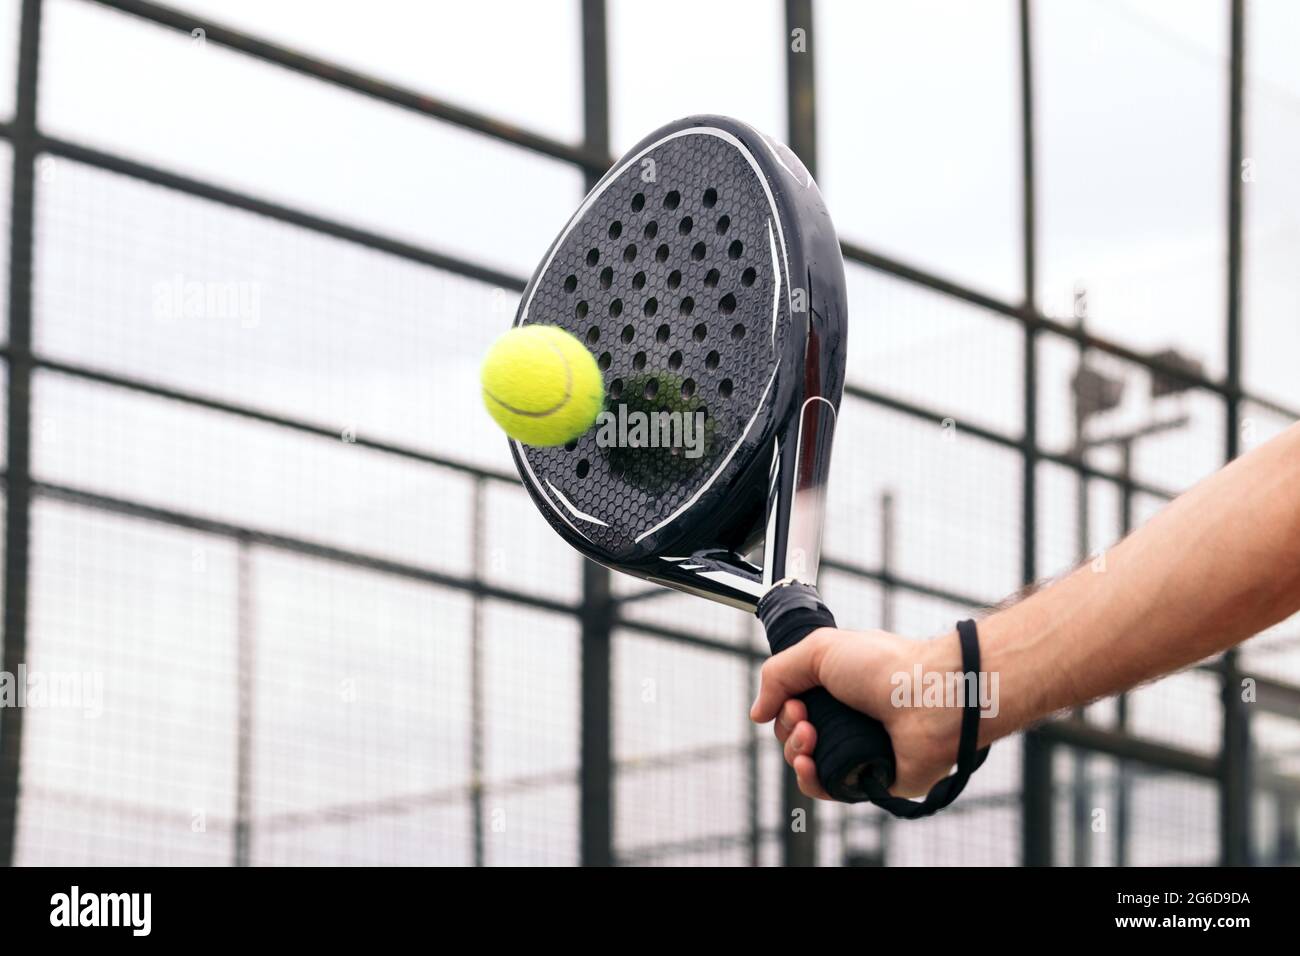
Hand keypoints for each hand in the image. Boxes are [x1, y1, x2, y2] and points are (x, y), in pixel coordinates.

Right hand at [749, 627, 963, 800]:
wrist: (931, 699)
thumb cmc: (885, 666)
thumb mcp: (819, 649)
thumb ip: (777, 674)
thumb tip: (757, 714)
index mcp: (838, 686)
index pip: (793, 702)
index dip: (784, 704)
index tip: (794, 699)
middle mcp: (847, 717)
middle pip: (794, 733)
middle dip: (788, 727)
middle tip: (805, 717)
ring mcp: (858, 749)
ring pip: (805, 762)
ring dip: (795, 750)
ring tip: (811, 736)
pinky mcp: (869, 778)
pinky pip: (827, 789)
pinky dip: (809, 780)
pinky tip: (807, 764)